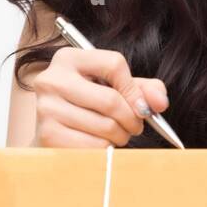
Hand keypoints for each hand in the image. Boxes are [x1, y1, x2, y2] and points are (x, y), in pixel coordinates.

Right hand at [30, 47, 169, 146]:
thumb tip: (160, 103)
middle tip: (135, 126)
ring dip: (121, 136)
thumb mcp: (114, 87)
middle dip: (132, 118)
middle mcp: (51, 79)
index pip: (114, 64)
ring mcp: (46, 108)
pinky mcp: (47, 135)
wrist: (52, 131)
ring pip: (106, 126)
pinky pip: (94, 146)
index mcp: (68, 58)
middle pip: (111, 99)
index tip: (143, 106)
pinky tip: (100, 143)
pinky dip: (106, 148)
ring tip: (117, 134)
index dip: (135, 89)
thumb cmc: (87, 105)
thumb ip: (143, 88)